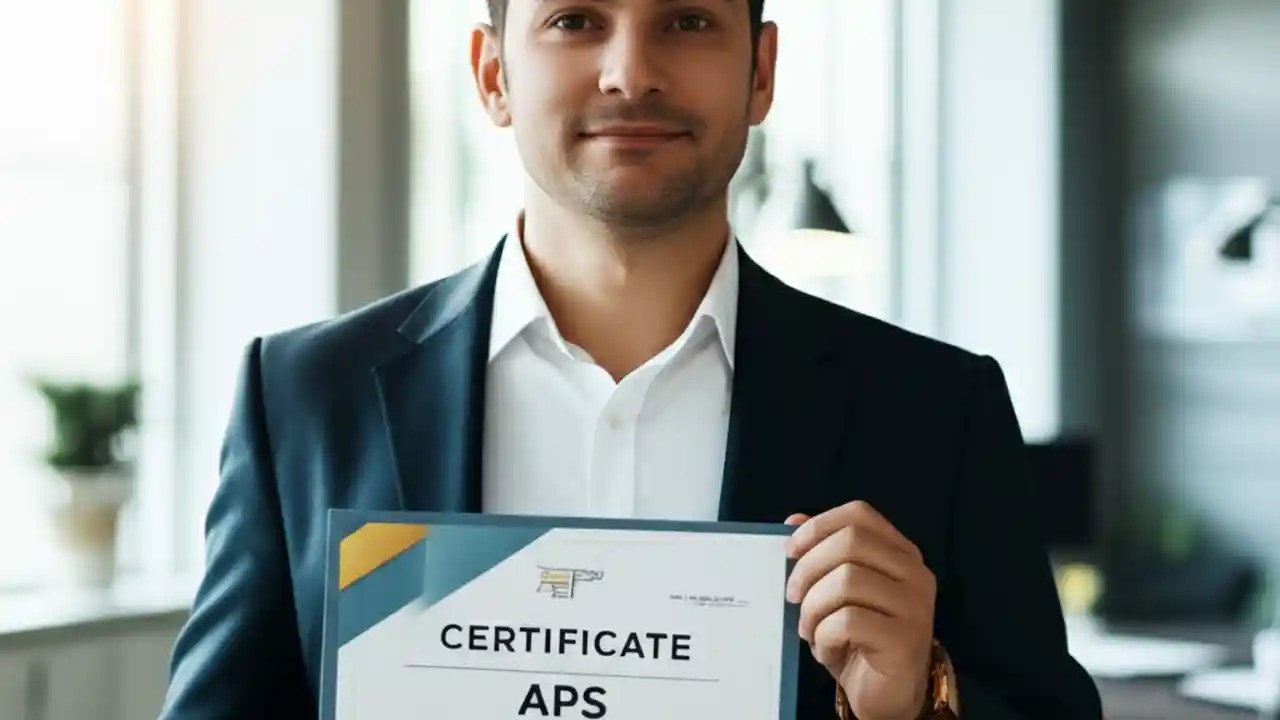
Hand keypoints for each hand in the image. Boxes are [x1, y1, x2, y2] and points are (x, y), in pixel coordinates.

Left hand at [785, 501, 936, 719]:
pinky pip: (848, 621)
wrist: (889, 694)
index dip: (819, 525)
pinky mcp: (905, 640)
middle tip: (792, 596)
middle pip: (851, 542)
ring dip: (813, 608)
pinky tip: (827, 650)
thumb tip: (792, 520)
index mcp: (900, 553)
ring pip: (846, 580)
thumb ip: (822, 554)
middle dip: (809, 567)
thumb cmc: (860, 639)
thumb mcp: (837, 593)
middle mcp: (915, 573)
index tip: (790, 550)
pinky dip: (824, 636)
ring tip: (810, 630)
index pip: (859, 515)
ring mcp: (914, 606)